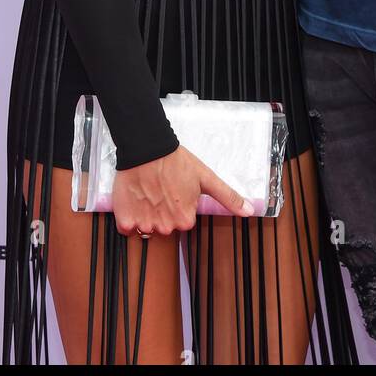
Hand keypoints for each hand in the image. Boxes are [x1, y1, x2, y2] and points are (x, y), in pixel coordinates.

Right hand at [111, 144, 254, 235]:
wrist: (147, 148)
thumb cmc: (176, 161)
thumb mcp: (206, 177)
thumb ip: (228, 197)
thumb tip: (250, 211)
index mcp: (185, 220)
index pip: (184, 221)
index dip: (180, 205)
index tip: (176, 191)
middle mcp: (165, 227)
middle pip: (166, 226)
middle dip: (164, 211)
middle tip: (162, 190)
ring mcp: (144, 224)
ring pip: (147, 227)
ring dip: (147, 214)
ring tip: (149, 191)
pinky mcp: (125, 220)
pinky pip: (128, 228)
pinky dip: (129, 218)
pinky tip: (135, 199)